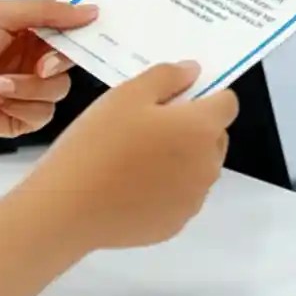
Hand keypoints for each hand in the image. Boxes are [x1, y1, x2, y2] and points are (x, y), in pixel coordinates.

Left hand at [0, 0, 98, 139]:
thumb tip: (90, 11)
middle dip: (59, 63)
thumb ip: (48, 11)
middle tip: (42, 65)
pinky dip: (23, 106)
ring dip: (31, 87)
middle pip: (73, 59)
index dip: (84, 27)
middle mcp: (31, 57)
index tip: (95, 29)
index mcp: (28, 29)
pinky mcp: (22, 116)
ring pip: (61, 89)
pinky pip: (46, 114)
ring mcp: (28, 87)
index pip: (69, 24)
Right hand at [12, 61, 237, 250]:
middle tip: (149, 128)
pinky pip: (181, 198)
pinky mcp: (176, 224)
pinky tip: (132, 188)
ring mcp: (194, 199)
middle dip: (193, 128)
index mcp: (202, 129)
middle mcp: (208, 165)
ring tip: (136, 160)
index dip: (206, 96)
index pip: (228, 103)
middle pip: (215, 137)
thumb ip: (167, 77)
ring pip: (199, 169)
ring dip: (182, 160)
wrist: (67, 208)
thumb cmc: (98, 143)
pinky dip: (167, 190)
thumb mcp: (127, 95)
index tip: (176, 99)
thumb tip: (193, 71)